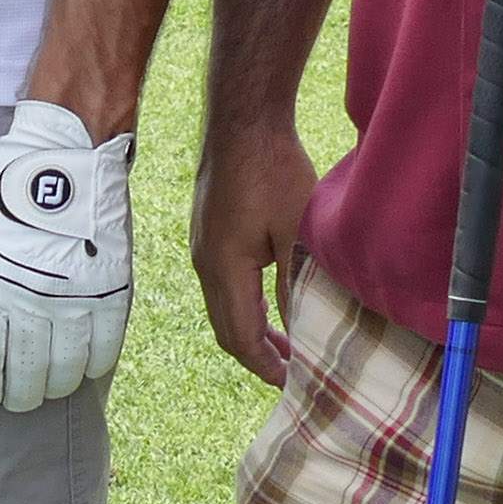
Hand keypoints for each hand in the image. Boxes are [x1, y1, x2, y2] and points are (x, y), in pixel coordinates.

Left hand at [0, 102, 134, 408]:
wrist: (65, 155)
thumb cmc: (6, 194)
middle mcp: (31, 300)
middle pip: (26, 376)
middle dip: (19, 398)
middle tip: (17, 401)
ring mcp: (75, 298)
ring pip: (67, 371)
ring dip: (55, 387)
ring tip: (48, 387)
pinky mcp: (111, 291)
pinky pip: (105, 349)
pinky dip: (93, 367)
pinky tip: (83, 369)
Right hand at [188, 120, 318, 383]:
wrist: (243, 121)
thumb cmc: (273, 170)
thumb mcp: (294, 232)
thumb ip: (294, 282)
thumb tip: (301, 328)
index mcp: (224, 268)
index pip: (240, 336)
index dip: (266, 365)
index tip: (293, 382)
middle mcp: (205, 263)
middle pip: (225, 329)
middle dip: (257, 356)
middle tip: (291, 372)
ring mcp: (202, 247)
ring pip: (221, 307)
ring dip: (250, 330)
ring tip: (284, 343)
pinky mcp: (207, 233)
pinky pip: (220, 285)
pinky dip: (243, 305)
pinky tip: (268, 302)